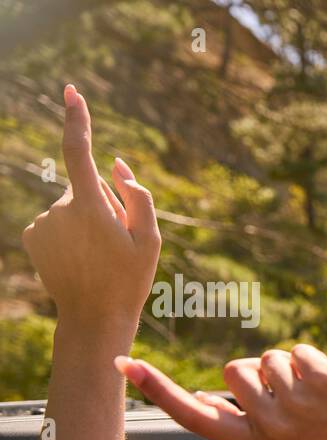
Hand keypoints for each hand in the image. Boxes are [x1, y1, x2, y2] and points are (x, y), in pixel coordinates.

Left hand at [21, 85, 159, 350]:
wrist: (92, 317)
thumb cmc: (128, 280)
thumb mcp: (151, 240)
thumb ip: (138, 197)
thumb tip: (117, 166)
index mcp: (90, 207)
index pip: (78, 152)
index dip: (76, 119)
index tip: (71, 92)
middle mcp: (60, 209)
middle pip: (88, 190)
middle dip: (104, 207)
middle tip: (116, 246)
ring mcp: (43, 222)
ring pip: (73, 207)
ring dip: (88, 224)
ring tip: (98, 258)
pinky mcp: (33, 235)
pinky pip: (58, 222)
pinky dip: (70, 234)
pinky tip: (79, 259)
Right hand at [115, 345, 326, 439]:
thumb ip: (244, 424)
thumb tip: (201, 397)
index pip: (195, 416)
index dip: (159, 390)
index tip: (125, 365)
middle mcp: (270, 428)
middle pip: (235, 370)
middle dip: (261, 371)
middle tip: (295, 396)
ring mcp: (295, 405)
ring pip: (269, 358)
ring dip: (293, 366)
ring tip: (321, 395)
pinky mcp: (322, 382)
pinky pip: (300, 351)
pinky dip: (317, 360)